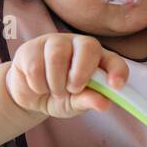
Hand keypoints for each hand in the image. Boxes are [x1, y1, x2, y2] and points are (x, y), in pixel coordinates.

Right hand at [4, 32, 129, 118]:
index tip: (116, 86)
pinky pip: (35, 66)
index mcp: (96, 58)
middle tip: (74, 89)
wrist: (30, 96)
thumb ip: (88, 100)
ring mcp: (53, 42)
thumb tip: (103, 104)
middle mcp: (77, 45)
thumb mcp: (75, 104)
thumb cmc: (60, 96)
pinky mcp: (30, 48)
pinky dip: (38, 85)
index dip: (117, 70)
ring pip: (57, 56)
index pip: (113, 59)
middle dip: (82, 72)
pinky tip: (39, 87)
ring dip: (56, 83)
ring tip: (56, 92)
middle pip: (87, 46)